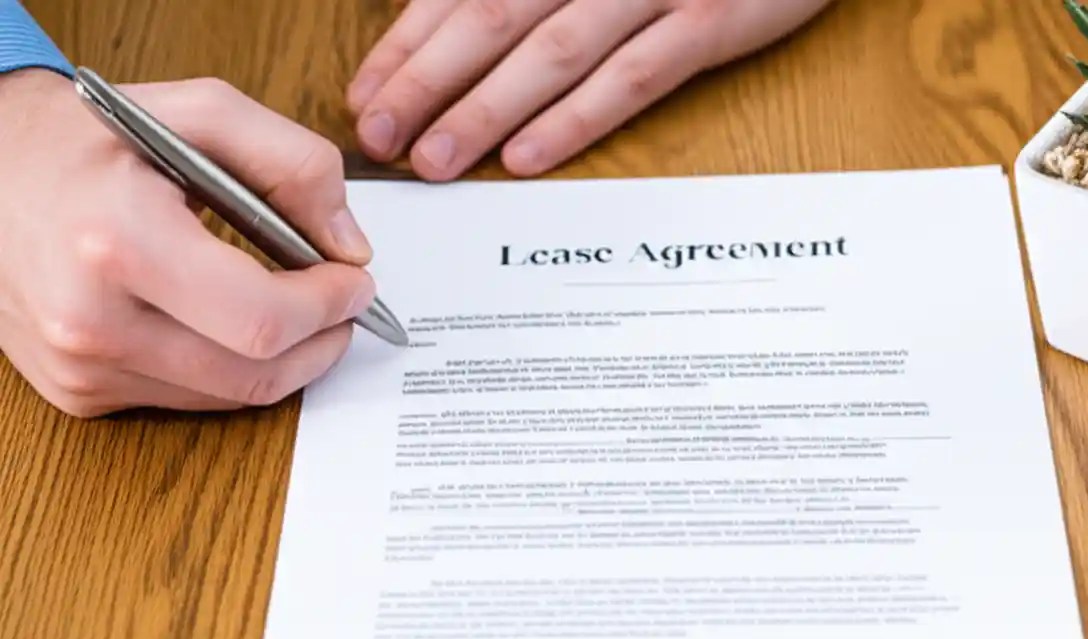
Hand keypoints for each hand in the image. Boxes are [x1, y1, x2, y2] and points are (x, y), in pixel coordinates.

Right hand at [0, 69, 376, 416]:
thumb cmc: (90, 139)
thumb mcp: (199, 111)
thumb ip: (293, 164)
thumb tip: (348, 245)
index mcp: (118, 242)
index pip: (262, 319)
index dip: (330, 307)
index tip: (356, 282)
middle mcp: (91, 319)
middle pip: (255, 373)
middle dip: (323, 341)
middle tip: (344, 305)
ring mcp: (80, 366)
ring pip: (229, 396)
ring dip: (286, 360)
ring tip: (302, 313)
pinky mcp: (77, 392)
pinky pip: (188, 399)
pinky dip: (230, 368)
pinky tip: (234, 325)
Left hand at [347, 0, 832, 179]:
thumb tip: (448, 28)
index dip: (406, 45)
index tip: (365, 96)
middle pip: (492, 17)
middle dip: (427, 82)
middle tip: (379, 137)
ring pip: (553, 51)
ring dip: (487, 108)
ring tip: (437, 160)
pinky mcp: (710, 19)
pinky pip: (633, 76)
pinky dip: (577, 118)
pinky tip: (528, 157)